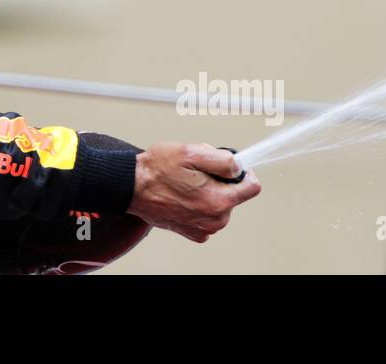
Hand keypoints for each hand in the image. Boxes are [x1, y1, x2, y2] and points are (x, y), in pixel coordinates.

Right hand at [127, 143, 260, 242]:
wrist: (132, 187)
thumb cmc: (157, 170)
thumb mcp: (191, 152)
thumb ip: (223, 159)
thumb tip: (239, 166)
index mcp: (218, 200)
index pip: (252, 187)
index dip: (243, 171)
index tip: (229, 165)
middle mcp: (214, 219)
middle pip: (235, 194)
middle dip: (221, 180)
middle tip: (197, 171)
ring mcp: (204, 227)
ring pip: (221, 204)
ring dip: (210, 191)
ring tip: (187, 181)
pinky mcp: (194, 232)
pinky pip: (208, 214)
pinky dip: (200, 204)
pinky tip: (183, 195)